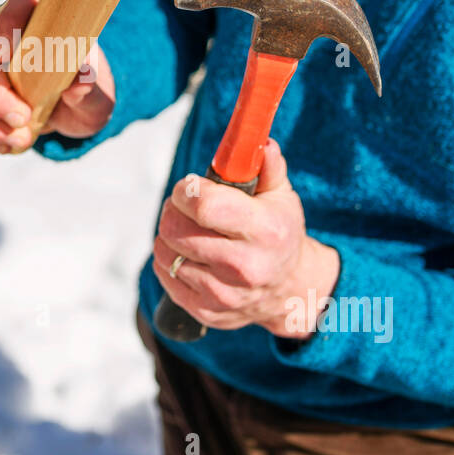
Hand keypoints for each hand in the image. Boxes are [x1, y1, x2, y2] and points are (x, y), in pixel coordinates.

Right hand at [0, 0, 114, 153]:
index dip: (7, 24)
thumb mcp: (98, 96)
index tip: (6, 54)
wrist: (75, 115)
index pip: (19, 5)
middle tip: (21, 118)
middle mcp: (10, 41)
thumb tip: (81, 82)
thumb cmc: (88, 94)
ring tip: (22, 139)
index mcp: (43, 24)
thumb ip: (90, 88)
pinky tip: (9, 144)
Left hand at [151, 139, 340, 337]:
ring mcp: (223, 293)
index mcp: (265, 231)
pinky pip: (165, 276)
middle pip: (176, 229)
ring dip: (168, 235)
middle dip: (173, 210)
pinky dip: (168, 260)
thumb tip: (261, 144)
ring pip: (166, 253)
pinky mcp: (205, 310)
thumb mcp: (282, 197)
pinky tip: (187, 253)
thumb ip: (269, 167)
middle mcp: (245, 267)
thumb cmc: (279, 233)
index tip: (188, 186)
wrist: (288, 290)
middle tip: (184, 206)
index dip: (187, 190)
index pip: (206, 206)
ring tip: (188, 229)